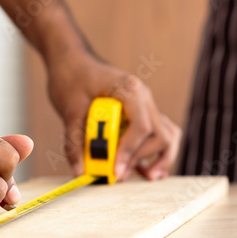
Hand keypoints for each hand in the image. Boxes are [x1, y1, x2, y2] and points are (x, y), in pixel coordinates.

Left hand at [46, 50, 180, 180]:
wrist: (71, 61)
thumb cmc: (72, 77)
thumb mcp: (69, 108)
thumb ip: (75, 140)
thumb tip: (80, 171)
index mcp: (129, 89)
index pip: (142, 126)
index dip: (130, 152)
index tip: (116, 171)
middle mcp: (143, 97)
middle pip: (159, 134)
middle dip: (142, 158)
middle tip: (119, 175)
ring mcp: (144, 106)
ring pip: (167, 135)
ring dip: (160, 157)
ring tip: (149, 177)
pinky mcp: (139, 114)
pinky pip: (157, 134)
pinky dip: (154, 153)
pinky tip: (144, 170)